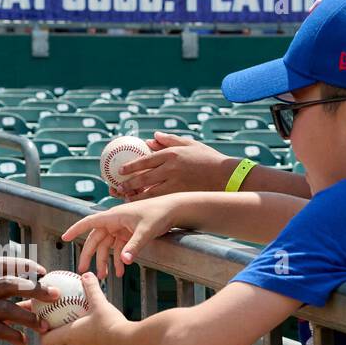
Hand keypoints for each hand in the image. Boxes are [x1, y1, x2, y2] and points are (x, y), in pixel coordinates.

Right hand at [0, 256, 58, 344]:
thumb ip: (6, 305)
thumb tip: (36, 300)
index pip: (0, 265)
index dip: (23, 265)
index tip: (43, 272)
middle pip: (6, 283)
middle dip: (34, 288)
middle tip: (54, 295)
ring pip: (3, 308)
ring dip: (29, 317)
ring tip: (43, 327)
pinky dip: (15, 336)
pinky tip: (24, 343)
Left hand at [39, 273, 131, 344]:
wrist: (129, 343)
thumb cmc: (111, 324)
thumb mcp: (100, 302)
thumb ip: (91, 288)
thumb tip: (86, 274)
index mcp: (69, 336)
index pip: (45, 341)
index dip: (41, 332)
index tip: (44, 320)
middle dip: (52, 334)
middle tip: (54, 319)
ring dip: (66, 337)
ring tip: (71, 322)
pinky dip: (82, 339)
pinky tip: (91, 327)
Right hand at [61, 198, 174, 277]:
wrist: (174, 209)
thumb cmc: (159, 213)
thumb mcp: (146, 231)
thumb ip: (134, 246)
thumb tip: (124, 261)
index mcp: (114, 215)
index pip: (89, 222)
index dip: (76, 229)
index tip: (64, 237)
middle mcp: (115, 221)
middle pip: (97, 239)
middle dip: (90, 255)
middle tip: (83, 270)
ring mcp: (122, 228)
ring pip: (108, 246)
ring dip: (105, 261)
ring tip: (104, 276)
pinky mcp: (130, 234)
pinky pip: (119, 248)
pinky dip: (119, 260)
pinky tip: (121, 271)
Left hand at [115, 131, 238, 199]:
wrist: (227, 176)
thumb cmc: (208, 159)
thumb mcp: (190, 144)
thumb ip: (170, 140)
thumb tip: (151, 138)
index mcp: (172, 154)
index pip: (146, 159)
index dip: (132, 166)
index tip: (121, 170)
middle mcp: (172, 168)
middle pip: (144, 177)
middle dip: (129, 183)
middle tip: (118, 187)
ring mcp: (176, 183)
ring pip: (150, 192)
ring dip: (136, 196)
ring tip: (126, 199)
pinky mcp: (181, 195)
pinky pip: (161, 200)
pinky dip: (150, 203)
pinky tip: (143, 206)